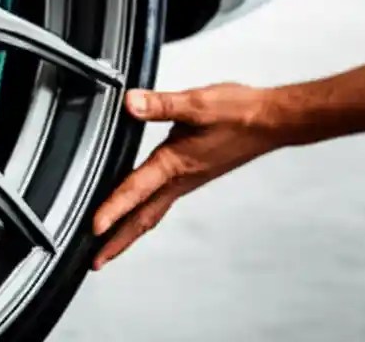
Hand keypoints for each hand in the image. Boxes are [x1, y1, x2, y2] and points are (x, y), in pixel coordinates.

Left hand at [91, 84, 289, 269]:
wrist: (272, 122)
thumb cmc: (240, 114)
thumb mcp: (197, 103)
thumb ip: (161, 104)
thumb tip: (131, 103)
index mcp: (175, 164)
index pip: (136, 191)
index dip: (112, 209)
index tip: (93, 228)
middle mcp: (180, 179)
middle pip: (143, 218)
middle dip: (117, 241)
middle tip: (96, 261)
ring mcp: (188, 180)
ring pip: (152, 212)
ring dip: (129, 230)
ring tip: (110, 244)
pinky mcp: (193, 175)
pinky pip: (162, 201)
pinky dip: (145, 213)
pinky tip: (141, 210)